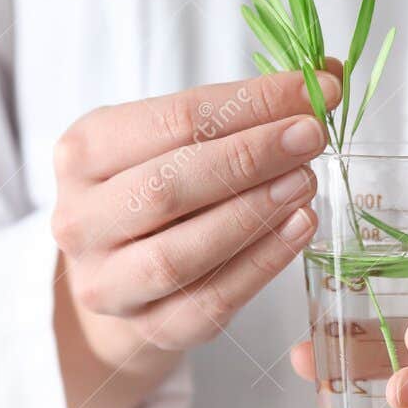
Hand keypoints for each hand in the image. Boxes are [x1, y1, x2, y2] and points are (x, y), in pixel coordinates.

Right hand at [53, 67, 339, 370]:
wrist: (125, 274)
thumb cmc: (156, 189)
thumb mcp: (176, 139)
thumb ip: (240, 110)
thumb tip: (326, 78)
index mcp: (81, 153)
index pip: (173, 120)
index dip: (251, 103)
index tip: (313, 89)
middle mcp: (81, 221)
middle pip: (169, 186)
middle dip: (250, 157)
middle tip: (311, 136)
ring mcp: (109, 283)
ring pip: (181, 253)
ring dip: (253, 213)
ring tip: (306, 182)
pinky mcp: (151, 328)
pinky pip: (211, 301)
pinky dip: (262, 263)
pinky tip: (299, 227)